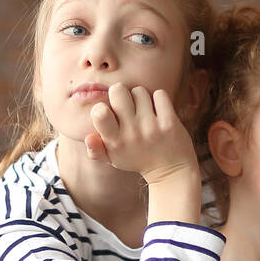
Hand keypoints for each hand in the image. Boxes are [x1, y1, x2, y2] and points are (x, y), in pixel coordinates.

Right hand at [84, 83, 198, 185]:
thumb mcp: (113, 159)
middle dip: (121, 93)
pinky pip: (159, 94)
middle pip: (118, 90)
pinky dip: (159, 99)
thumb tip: (88, 138)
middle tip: (127, 106)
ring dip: (141, 97)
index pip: (99, 112)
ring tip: (144, 112)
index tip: (110, 113)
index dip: (103, 106)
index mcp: (115, 142)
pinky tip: (158, 111)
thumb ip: (95, 150)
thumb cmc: (137, 159)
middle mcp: (132, 134)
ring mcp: (151, 128)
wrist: (171, 170)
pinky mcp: (169, 123)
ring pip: (139, 91)